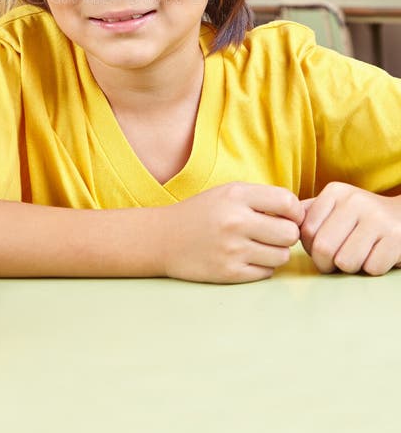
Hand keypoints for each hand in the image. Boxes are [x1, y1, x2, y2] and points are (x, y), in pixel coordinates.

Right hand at [162, 182, 303, 283]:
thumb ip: (262, 199)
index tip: (286, 216)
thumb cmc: (202, 213)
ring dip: (275, 252)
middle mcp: (235, 221)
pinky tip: (247, 258)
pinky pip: (266, 273)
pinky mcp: (229, 272)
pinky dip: (262, 267)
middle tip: (273, 234)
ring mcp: (232, 249)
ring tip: (259, 246)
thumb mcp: (228, 193)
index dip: (294, 212)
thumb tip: (301, 214)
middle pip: (290, 233)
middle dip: (286, 234)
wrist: (163, 238)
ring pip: (281, 256)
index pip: (288, 202)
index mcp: (236, 195)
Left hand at [300, 182, 400, 275]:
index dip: (310, 248)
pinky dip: (372, 269)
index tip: (322, 248)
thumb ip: (309, 214)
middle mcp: (356, 201)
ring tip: (358, 255)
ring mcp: (378, 219)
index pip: (305, 231)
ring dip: (350, 267)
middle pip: (324, 248)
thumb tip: (280, 224)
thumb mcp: (336, 206)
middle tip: (336, 262)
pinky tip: (377, 255)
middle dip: (327, 264)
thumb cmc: (361, 218)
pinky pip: (371, 268)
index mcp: (336, 192)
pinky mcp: (397, 238)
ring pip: (346, 262)